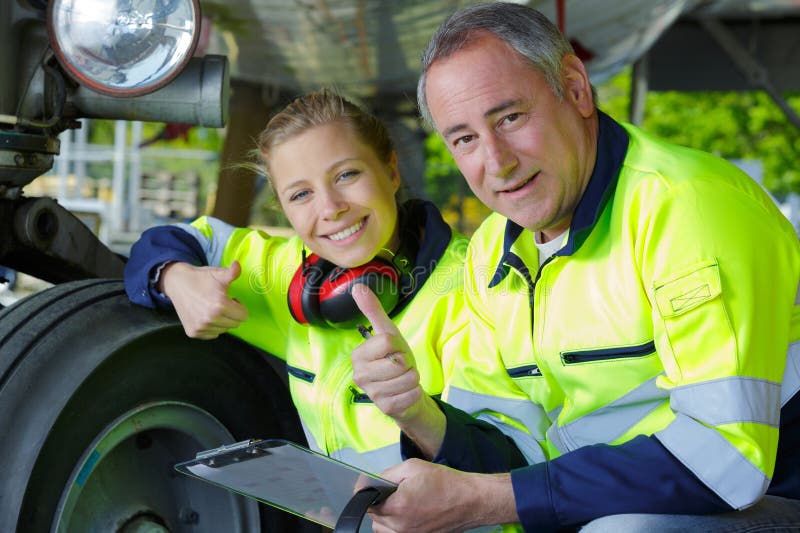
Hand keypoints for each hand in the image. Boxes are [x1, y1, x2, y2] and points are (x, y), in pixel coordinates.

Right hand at [160, 261, 247, 338]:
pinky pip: (212, 334)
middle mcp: (210, 319)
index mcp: (220, 305)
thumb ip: (233, 272)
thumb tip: (237, 265)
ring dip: (222, 321)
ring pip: (224, 330)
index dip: (239, 306)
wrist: (177, 283)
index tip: (231, 299)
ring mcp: (200, 327)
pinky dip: (212, 327)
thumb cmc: (201, 278)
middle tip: (221, 303)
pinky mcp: (193, 332)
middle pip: (235, 324)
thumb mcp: (219, 274)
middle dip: (232, 314)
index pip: (243, 316)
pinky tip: (205, 315)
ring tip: (212, 307)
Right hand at [351, 283, 444, 455]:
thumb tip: (357, 287)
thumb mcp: (388, 333)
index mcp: (358, 355)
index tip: (395, 351)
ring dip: (412, 378)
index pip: (387, 342)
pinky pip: (411, 394)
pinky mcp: (386, 408)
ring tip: (403, 379)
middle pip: (398, 362)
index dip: (399, 345)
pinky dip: (415, 392)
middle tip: (400, 367)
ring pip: (407, 378)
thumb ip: (373, 311)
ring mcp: (371, 393)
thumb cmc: (395, 361)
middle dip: (407, 363)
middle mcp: (359, 375)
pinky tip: (406, 392)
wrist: (405, 391)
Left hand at [368, 459, 515, 532]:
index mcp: (398, 507)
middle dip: (378, 503)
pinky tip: (407, 513)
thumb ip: (386, 475)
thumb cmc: (444, 482)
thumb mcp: (412, 467)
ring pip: (382, 530)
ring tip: (399, 504)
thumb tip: (367, 483)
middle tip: (393, 491)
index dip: (367, 491)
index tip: (371, 485)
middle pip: (374, 518)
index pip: (367, 503)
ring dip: (384, 517)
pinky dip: (396, 526)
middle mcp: (401, 527)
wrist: (470, 500)